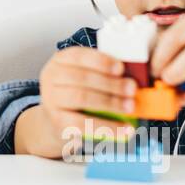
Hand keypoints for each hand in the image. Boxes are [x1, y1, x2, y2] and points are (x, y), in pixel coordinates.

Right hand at [20, 47, 139, 156]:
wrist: (57, 120)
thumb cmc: (79, 94)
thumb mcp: (86, 78)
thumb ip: (105, 73)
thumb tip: (133, 76)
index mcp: (60, 60)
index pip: (78, 56)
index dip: (101, 61)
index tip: (121, 68)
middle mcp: (51, 77)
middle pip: (82, 78)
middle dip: (110, 83)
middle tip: (132, 89)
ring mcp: (51, 99)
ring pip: (82, 98)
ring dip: (110, 102)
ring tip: (130, 107)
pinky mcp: (57, 121)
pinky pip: (83, 123)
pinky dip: (107, 126)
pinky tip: (124, 129)